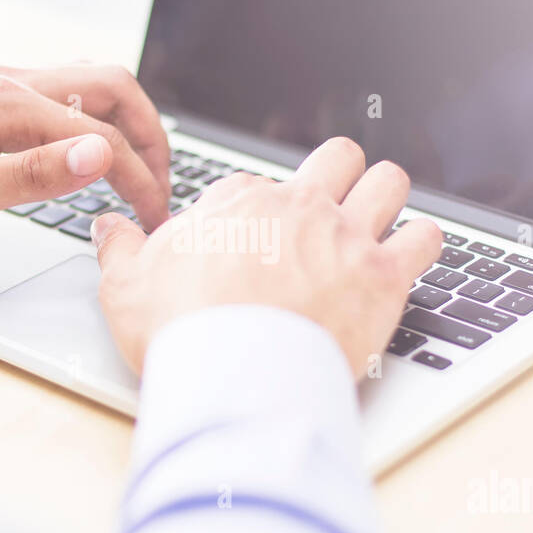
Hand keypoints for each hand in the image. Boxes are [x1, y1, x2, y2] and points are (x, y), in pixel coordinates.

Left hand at [0, 65, 170, 256]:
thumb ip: (35, 174)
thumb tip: (100, 155)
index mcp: (4, 103)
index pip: (100, 137)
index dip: (139, 179)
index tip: (154, 217)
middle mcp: (5, 81)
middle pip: (110, 87)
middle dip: (150, 134)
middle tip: (164, 184)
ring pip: (87, 86)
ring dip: (124, 122)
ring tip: (141, 169)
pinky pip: (60, 97)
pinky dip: (94, 121)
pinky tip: (93, 154)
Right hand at [92, 137, 442, 375]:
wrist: (233, 373)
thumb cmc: (180, 329)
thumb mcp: (125, 285)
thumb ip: (119, 249)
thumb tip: (106, 226)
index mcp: (239, 202)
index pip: (261, 183)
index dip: (261, 210)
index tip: (258, 238)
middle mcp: (297, 206)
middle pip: (336, 158)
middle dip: (338, 175)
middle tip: (331, 207)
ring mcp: (344, 236)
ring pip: (388, 182)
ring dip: (386, 197)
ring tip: (378, 221)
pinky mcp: (383, 275)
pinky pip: (426, 237)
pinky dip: (423, 243)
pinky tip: (412, 255)